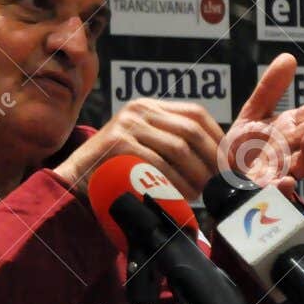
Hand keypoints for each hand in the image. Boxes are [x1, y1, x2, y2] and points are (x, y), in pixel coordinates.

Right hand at [57, 98, 223, 201]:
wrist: (75, 181)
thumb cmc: (117, 171)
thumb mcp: (146, 147)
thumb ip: (174, 146)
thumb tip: (221, 161)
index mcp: (149, 107)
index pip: (195, 113)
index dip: (218, 139)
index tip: (229, 164)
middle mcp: (139, 109)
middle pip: (190, 130)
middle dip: (211, 160)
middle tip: (218, 183)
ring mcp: (127, 125)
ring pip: (178, 147)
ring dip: (196, 174)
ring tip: (200, 192)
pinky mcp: (118, 144)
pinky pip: (158, 164)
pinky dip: (175, 183)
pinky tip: (182, 196)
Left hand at [222, 53, 303, 193]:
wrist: (217, 177)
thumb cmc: (242, 146)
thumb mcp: (254, 113)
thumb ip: (270, 89)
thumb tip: (289, 57)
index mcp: (289, 133)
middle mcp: (289, 152)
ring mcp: (279, 173)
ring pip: (301, 166)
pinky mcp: (263, 192)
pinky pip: (277, 194)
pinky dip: (283, 190)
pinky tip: (285, 182)